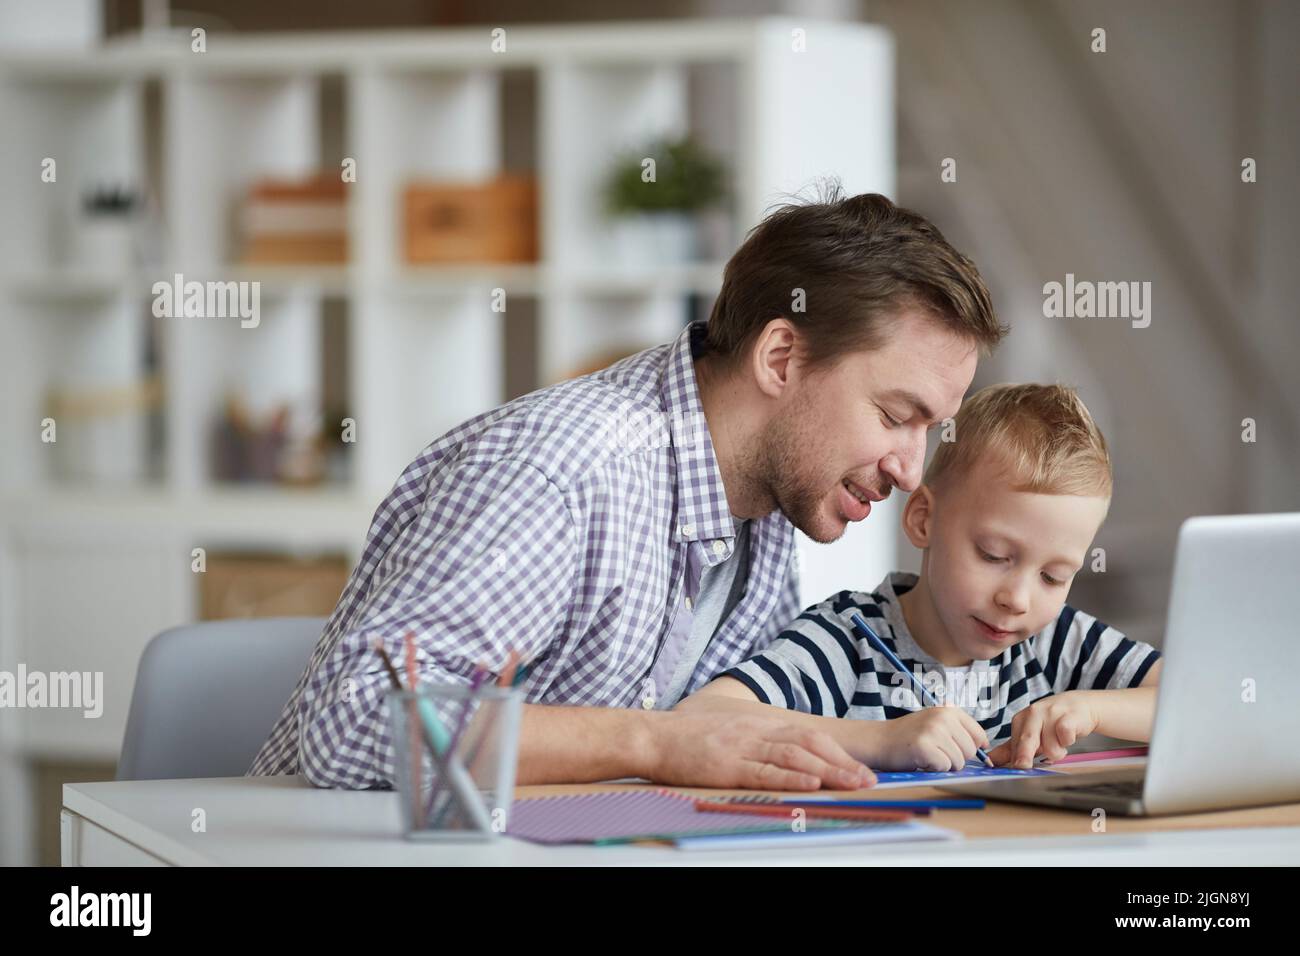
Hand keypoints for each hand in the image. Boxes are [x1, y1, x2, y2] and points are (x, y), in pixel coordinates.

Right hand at [647, 709, 875, 790]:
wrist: (653, 736)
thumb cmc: (689, 738)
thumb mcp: (730, 731)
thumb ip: (758, 740)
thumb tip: (788, 757)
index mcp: (759, 723)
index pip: (808, 734)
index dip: (837, 752)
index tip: (859, 768)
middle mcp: (756, 731)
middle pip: (810, 743)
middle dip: (842, 763)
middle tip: (868, 780)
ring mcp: (742, 747)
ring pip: (794, 757)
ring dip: (828, 771)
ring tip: (853, 784)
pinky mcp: (727, 765)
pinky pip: (765, 772)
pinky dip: (791, 778)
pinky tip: (812, 784)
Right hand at [877, 706, 990, 771]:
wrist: (879, 740)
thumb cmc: (909, 736)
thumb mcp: (935, 723)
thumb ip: (958, 730)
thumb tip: (986, 747)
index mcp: (949, 711)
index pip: (979, 735)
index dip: (972, 748)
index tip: (958, 750)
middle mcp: (943, 718)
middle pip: (970, 751)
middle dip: (956, 758)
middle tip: (935, 751)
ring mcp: (933, 731)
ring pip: (959, 762)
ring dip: (944, 764)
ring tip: (927, 755)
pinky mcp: (924, 747)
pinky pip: (944, 767)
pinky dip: (934, 768)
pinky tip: (920, 759)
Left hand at [988, 692, 1100, 768]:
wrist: (1079, 706)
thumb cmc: (1052, 722)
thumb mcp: (1030, 733)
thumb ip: (1011, 748)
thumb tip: (991, 761)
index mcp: (1020, 720)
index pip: (1013, 743)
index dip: (1013, 759)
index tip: (1009, 770)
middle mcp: (1033, 714)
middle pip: (1026, 740)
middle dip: (1023, 755)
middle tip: (1022, 766)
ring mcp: (1051, 714)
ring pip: (1051, 747)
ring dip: (1057, 752)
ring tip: (1059, 743)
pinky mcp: (1069, 716)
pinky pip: (1065, 736)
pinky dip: (1067, 742)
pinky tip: (1068, 737)